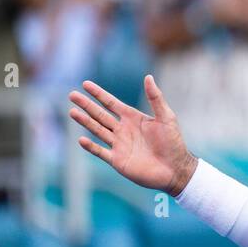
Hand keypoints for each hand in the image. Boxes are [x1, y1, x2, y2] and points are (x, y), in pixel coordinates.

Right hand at [69, 75, 197, 195]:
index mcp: (133, 118)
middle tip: (72, 95)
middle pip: (100, 115)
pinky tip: (81, 139)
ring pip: (97, 130)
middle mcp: (123, 130)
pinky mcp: (118, 160)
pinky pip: (100, 152)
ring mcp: (119, 145)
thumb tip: (148, 77)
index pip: (111, 103)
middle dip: (86, 105)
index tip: (85, 84)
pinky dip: (91, 146)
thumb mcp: (166, 117)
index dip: (99, 94)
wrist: (175, 169)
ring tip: (72, 112)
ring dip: (85, 121)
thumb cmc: (174, 143)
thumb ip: (155, 98)